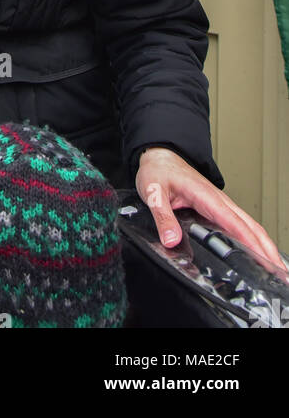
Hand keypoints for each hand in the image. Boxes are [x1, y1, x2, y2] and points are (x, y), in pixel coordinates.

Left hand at [136, 147, 285, 274]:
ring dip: (265, 246)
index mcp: (206, 196)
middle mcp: (218, 200)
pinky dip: (255, 240)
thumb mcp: (154, 192)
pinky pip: (241, 225)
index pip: (233, 222)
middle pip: (251, 226)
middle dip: (268, 249)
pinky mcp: (218, 208)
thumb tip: (172, 240)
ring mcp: (220, 204)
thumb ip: (163, 216)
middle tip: (281, 273)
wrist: (159, 157)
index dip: (250, 242)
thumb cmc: (158, 170)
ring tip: (277, 269)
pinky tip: (258, 253)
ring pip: (250, 226)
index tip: (263, 259)